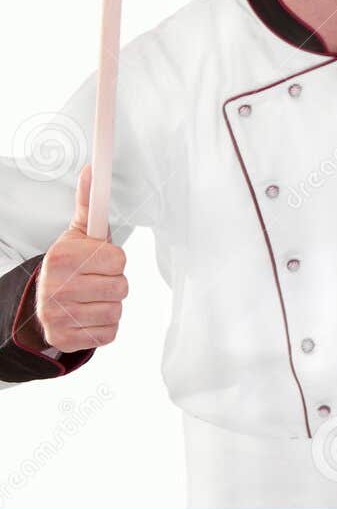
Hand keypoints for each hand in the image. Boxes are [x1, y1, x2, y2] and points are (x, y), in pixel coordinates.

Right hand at [22, 165, 128, 353]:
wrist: (43, 304)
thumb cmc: (72, 264)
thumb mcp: (78, 232)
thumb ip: (89, 202)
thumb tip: (93, 168)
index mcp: (61, 258)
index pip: (118, 259)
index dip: (114, 260)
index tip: (99, 261)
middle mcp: (55, 289)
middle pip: (121, 287)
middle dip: (114, 283)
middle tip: (95, 281)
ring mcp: (57, 317)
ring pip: (116, 311)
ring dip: (110, 306)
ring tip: (91, 299)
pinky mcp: (65, 340)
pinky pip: (109, 333)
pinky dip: (104, 326)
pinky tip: (88, 317)